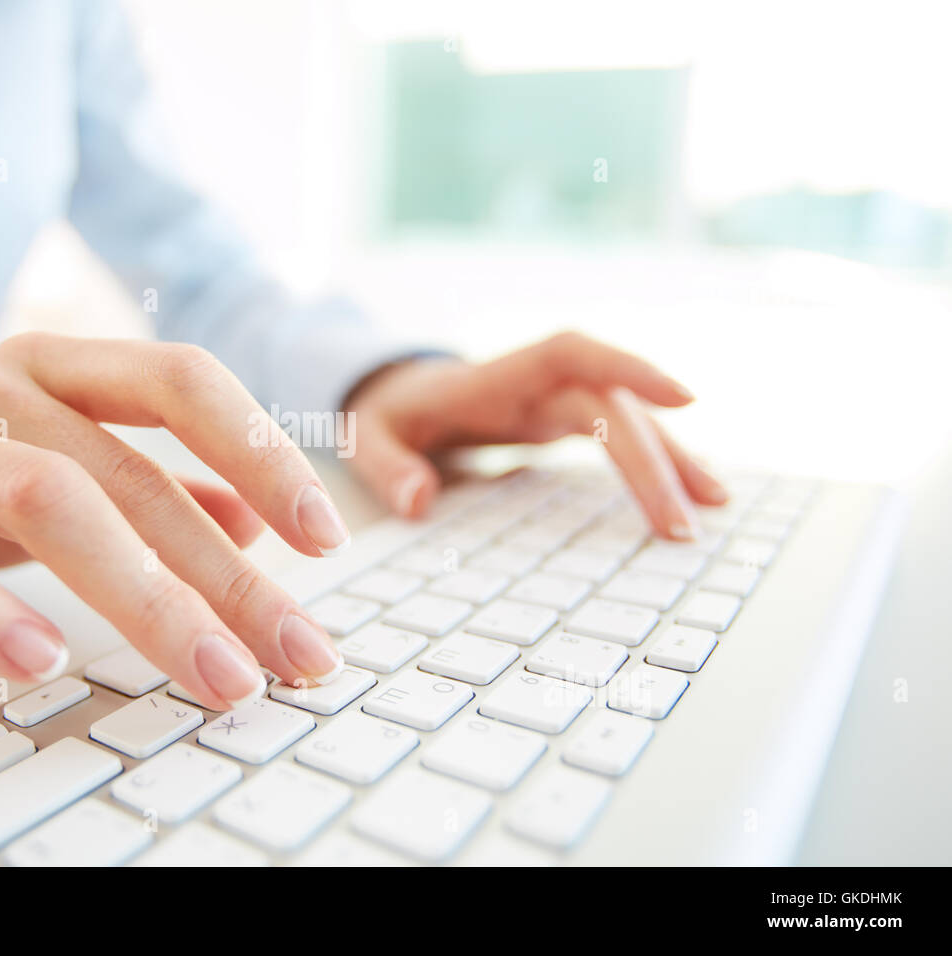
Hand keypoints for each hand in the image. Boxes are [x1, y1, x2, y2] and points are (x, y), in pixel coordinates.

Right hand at [0, 335, 349, 707]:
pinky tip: (40, 662)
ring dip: (138, 596)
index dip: (261, 449)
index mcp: (55, 365)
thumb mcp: (73, 471)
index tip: (326, 535)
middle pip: (124, 471)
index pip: (178, 380)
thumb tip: (257, 525)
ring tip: (207, 672)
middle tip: (288, 652)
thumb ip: (160, 488)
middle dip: (221, 574)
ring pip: (38, 500)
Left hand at [344, 331, 727, 537]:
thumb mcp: (364, 438)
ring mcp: (555, 401)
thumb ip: (386, 466)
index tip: (684, 398)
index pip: (572, 354)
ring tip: (716, 506)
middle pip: (612, 405)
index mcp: (497, 376)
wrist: (392, 395)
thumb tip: (417, 501)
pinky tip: (689, 495)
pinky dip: (655, 463)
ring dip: (673, 458)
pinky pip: (620, 436)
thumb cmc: (384, 412)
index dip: (628, 367)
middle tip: (683, 525)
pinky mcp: (562, 422)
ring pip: (629, 420)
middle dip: (653, 459)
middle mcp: (537, 383)